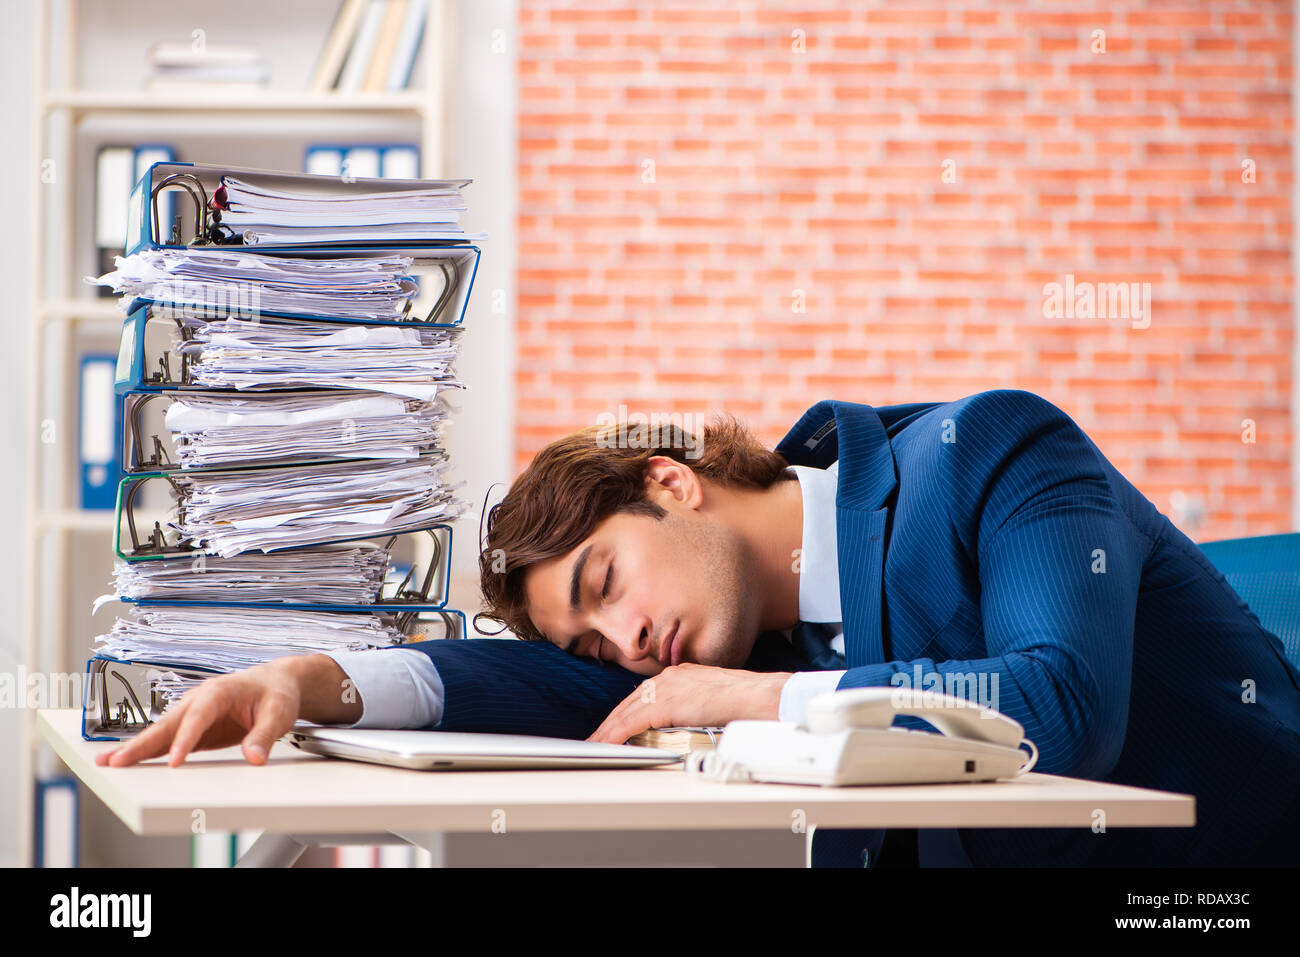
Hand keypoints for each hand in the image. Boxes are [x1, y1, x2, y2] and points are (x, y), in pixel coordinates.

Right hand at [94, 657, 306, 767]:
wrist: (276, 684)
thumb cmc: (277, 694)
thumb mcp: (279, 713)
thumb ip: (264, 735)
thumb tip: (254, 758)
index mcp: (219, 691)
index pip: (199, 716)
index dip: (185, 738)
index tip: (174, 760)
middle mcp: (199, 700)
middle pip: (167, 723)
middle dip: (142, 743)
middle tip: (117, 761)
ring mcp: (193, 714)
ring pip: (161, 731)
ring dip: (136, 748)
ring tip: (108, 764)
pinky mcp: (193, 729)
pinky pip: (167, 740)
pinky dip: (148, 751)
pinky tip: (129, 763)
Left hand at [586, 664, 791, 743]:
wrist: (755, 696)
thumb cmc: (742, 700)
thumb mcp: (710, 698)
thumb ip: (691, 705)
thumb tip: (683, 720)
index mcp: (677, 675)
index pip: (643, 696)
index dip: (625, 712)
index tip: (613, 725)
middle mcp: (667, 678)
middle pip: (629, 702)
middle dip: (610, 722)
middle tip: (595, 737)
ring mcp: (666, 689)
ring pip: (626, 712)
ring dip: (608, 730)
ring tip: (595, 744)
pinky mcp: (666, 704)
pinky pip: (633, 721)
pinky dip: (617, 733)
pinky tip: (607, 742)